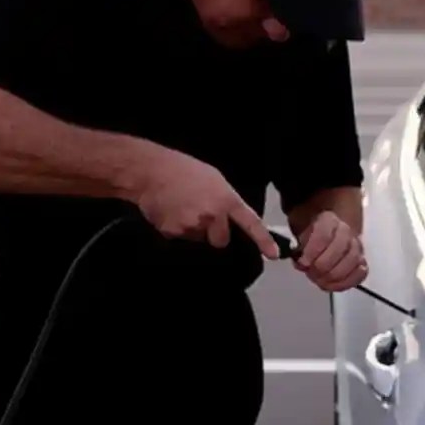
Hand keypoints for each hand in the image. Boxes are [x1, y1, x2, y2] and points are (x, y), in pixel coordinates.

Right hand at [131, 147, 277, 258]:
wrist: (150, 172)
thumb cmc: (183, 170)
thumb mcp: (214, 180)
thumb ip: (225, 201)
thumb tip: (229, 220)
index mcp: (226, 199)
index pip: (250, 223)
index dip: (263, 240)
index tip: (274, 255)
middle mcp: (213, 215)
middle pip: (221, 241)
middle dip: (214, 234)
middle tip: (201, 216)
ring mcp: (193, 226)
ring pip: (199, 240)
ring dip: (194, 230)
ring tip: (182, 208)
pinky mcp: (174, 233)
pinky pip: (180, 239)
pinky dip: (176, 229)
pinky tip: (171, 213)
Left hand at [294, 211, 366, 291]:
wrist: (327, 237)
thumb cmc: (310, 238)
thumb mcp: (299, 237)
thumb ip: (297, 248)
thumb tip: (302, 264)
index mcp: (329, 220)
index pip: (324, 235)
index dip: (312, 251)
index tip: (302, 263)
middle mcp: (346, 231)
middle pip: (339, 249)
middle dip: (322, 265)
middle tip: (312, 273)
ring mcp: (357, 247)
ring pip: (352, 261)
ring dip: (334, 275)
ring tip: (321, 280)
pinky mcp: (362, 262)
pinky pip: (360, 274)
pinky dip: (346, 282)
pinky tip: (332, 284)